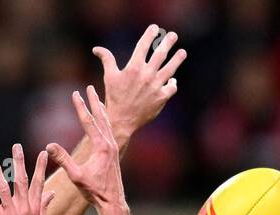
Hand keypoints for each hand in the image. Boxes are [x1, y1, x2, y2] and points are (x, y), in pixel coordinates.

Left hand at [0, 144, 54, 214]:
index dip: (39, 167)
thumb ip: (44, 206)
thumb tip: (51, 193)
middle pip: (21, 180)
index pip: (38, 183)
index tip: (43, 152)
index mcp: (35, 209)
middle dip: (19, 161)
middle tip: (16, 145)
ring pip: (4, 187)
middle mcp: (25, 209)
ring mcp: (12, 214)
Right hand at [46, 86, 123, 209]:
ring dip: (101, 109)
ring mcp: (114, 148)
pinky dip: (105, 121)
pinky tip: (103, 121)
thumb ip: (63, 159)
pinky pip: (110, 131)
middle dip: (94, 101)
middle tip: (90, 87)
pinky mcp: (115, 153)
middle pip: (101, 117)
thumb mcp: (76, 176)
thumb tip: (49, 145)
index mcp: (102, 147)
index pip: (88, 122)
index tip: (75, 93)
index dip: (80, 107)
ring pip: (107, 123)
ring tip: (97, 98)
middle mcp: (110, 144)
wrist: (113, 202)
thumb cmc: (94, 191)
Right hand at [94, 25, 185, 142]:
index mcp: (133, 68)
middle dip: (167, 42)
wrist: (121, 121)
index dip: (150, 34)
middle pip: (161, 54)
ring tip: (182, 52)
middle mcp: (146, 75)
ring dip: (178, 59)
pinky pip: (171, 87)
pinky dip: (173, 83)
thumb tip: (97, 49)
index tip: (154, 28)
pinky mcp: (161, 97)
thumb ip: (107, 60)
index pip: (144, 46)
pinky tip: (172, 80)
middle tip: (173, 35)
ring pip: (171, 69)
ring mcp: (155, 86)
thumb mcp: (109, 77)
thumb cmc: (114, 98)